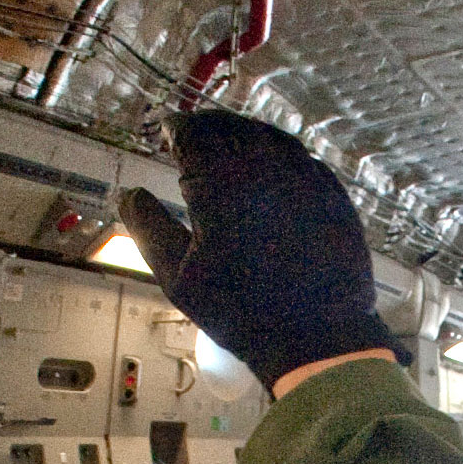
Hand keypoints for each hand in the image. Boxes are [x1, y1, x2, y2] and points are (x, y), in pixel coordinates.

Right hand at [118, 112, 404, 392]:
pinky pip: (300, 158)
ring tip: (228, 152)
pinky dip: (279, 158)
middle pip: (229, 125)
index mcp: (222, 179)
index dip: (173, 127)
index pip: (191, 129)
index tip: (166, 131)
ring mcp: (306, 175)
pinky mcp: (333, 193)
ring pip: (268, 136)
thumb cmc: (242, 312)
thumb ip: (148, 226)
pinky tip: (270, 176)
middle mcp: (266, 165)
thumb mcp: (178, 277)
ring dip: (243, 137)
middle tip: (193, 137)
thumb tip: (129, 194)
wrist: (316, 338)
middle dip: (207, 128)